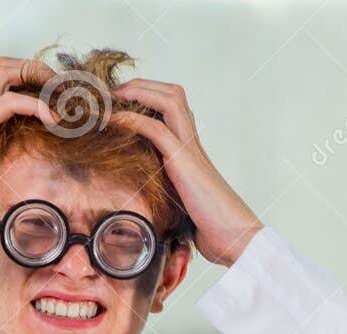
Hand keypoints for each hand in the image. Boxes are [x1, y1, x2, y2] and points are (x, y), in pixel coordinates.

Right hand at [0, 57, 57, 213]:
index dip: (20, 85)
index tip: (46, 102)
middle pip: (1, 66)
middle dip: (31, 70)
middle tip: (55, 90)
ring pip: (4, 70)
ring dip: (34, 76)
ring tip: (58, 96)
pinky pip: (12, 100)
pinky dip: (37, 105)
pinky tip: (53, 120)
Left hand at [110, 80, 262, 265]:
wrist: (234, 236)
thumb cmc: (211, 224)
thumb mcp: (181, 200)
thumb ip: (168, 189)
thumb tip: (149, 201)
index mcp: (191, 148)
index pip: (172, 106)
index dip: (147, 96)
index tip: (120, 101)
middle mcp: (192, 142)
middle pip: (172, 93)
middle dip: (141, 85)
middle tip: (112, 92)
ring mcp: (190, 149)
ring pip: (170, 100)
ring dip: (139, 92)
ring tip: (113, 96)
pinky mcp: (184, 162)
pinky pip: (156, 129)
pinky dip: (133, 120)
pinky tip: (115, 121)